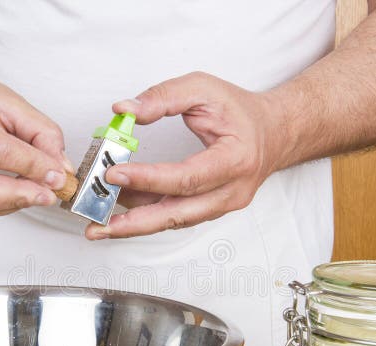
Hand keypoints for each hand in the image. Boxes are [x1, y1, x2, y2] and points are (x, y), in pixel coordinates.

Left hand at [86, 71, 284, 238]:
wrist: (275, 132)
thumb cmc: (241, 111)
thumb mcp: (204, 89)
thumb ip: (163, 96)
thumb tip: (124, 110)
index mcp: (235, 160)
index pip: (186, 177)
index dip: (149, 179)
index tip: (116, 174)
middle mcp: (232, 191)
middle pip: (178, 214)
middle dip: (135, 222)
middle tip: (99, 226)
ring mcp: (224, 205)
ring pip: (175, 220)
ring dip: (137, 224)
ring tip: (101, 226)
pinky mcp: (213, 209)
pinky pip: (177, 215)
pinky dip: (148, 215)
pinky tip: (122, 211)